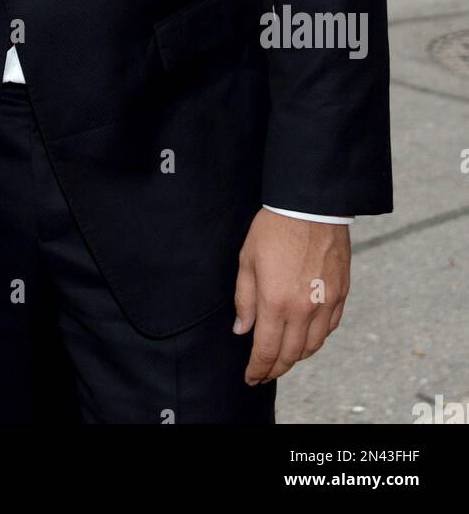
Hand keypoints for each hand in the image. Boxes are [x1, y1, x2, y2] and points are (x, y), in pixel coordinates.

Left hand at [234, 208, 349, 384]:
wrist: (310, 206)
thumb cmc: (274, 229)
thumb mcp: (247, 260)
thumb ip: (244, 299)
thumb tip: (242, 329)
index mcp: (275, 302)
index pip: (266, 350)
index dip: (257, 368)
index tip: (251, 377)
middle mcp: (303, 309)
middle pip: (291, 355)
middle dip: (276, 368)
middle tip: (265, 373)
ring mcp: (325, 303)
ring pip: (313, 346)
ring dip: (297, 357)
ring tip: (284, 358)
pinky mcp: (341, 294)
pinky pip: (330, 328)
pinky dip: (317, 339)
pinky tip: (307, 337)